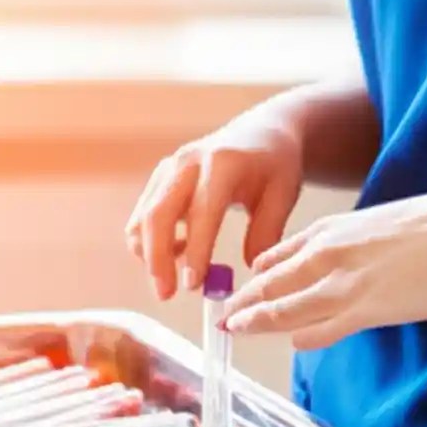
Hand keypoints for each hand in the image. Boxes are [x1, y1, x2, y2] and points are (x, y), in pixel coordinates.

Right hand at [125, 111, 304, 299]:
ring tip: (172, 281)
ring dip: (150, 255)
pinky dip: (150, 242)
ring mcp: (168, 169)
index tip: (193, 286)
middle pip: (158, 214)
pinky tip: (177, 254)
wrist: (261, 132)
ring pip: (143, 218)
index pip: (202, 212)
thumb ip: (266, 231)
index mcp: (222, 163)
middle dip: (157, 259)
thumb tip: (248, 270)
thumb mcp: (283, 195)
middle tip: (166, 295)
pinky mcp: (158, 179)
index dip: (195, 250)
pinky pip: (143, 216)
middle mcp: (187, 162)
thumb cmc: (275, 165)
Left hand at [223, 179, 426, 349]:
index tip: (241, 289)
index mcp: (334, 228)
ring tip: (234, 330)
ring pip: (284, 306)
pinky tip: (294, 343)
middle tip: (222, 317)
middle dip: (242, 301)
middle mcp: (330, 252)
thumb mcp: (385, 224)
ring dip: (256, 320)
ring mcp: (346, 281)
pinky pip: (322, 328)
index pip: (278, 255)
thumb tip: (346, 263)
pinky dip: (303, 337)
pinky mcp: (369, 308)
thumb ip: (356, 244)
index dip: (256, 276)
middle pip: (270, 282)